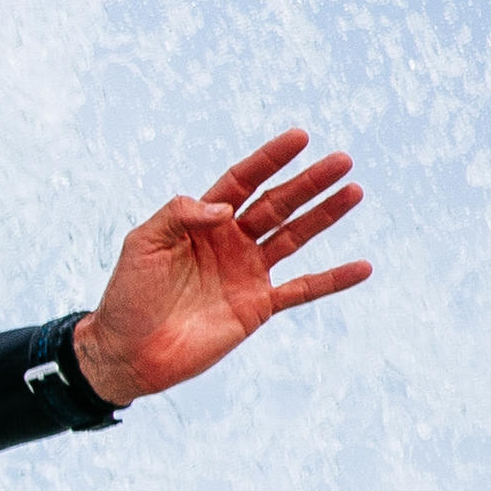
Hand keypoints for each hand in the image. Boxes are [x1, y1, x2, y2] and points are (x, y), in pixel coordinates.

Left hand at [79, 130, 369, 405]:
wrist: (127, 353)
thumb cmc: (127, 295)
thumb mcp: (142, 243)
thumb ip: (178, 215)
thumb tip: (225, 209)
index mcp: (201, 222)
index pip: (242, 181)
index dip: (269, 159)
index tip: (299, 137)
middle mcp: (230, 242)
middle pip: (277, 203)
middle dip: (308, 181)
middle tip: (342, 160)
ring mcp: (247, 273)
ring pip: (295, 237)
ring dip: (324, 215)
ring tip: (354, 190)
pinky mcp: (257, 307)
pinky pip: (303, 290)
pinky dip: (333, 280)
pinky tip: (363, 267)